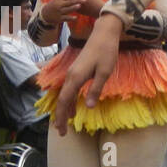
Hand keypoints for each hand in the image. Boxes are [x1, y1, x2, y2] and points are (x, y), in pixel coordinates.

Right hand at [41, 0, 85, 26]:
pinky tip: (76, 18)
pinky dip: (71, 18)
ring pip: (68, 9)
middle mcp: (60, 4)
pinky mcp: (59, 18)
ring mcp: (60, 11)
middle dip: (77, 0)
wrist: (45, 14)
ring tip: (79, 6)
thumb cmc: (55, 4)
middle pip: (70, 2)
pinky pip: (66, 18)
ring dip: (73, 7)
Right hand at [53, 13, 120, 135]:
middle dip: (60, 117)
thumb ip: (95, 89)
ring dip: (64, 110)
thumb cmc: (106, 52)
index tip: (61, 131)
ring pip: (64, 95)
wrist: (103, 34)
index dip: (61, 117)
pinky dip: (69, 101)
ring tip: (66, 124)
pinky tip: (73, 109)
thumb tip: (87, 107)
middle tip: (61, 132)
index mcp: (76, 78)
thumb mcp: (105, 72)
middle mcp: (70, 76)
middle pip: (61, 100)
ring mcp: (72, 73)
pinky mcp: (76, 71)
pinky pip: (69, 90)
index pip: (64, 101)